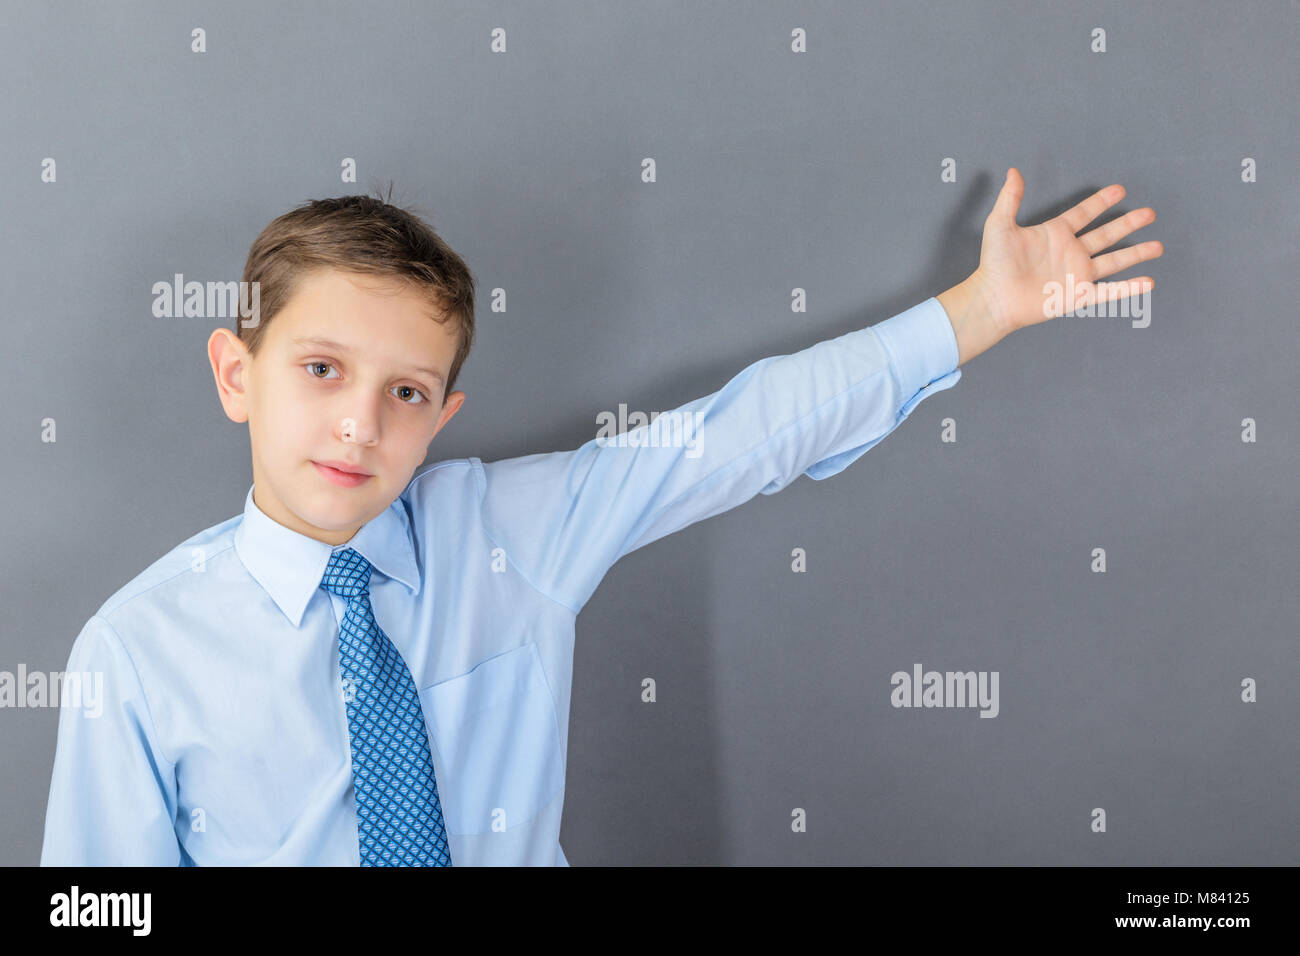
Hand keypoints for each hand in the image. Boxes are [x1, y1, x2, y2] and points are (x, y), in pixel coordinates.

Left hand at [937, 168, 1163, 364]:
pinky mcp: (1078, 295)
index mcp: (1056, 234)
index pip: (1084, 214)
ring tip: (1158, 246)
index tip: (1120, 190)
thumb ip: (1010, 198)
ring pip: (1114, 261)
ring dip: (1136, 253)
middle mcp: (1071, 252)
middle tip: (1149, 213)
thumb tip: (1013, 171)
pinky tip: (1148, 282)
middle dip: (1128, 224)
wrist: (994, 297)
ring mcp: (1076, 274)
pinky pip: (1109, 292)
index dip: (1101, 202)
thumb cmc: (994, 264)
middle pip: (1106, 235)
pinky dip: (1129, 288)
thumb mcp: (1000, 225)